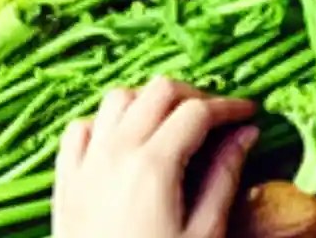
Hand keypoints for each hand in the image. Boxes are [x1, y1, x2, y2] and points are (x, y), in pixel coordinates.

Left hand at [53, 78, 257, 237]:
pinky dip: (107, 121)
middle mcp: (115, 152)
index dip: (229, 106)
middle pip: (159, 91)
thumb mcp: (202, 234)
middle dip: (195, 95)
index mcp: (153, 165)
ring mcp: (85, 163)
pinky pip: (82, 128)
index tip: (250, 113)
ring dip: (150, 101)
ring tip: (173, 124)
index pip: (198, 111)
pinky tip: (125, 140)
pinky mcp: (65, 180)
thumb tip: (246, 134)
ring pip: (118, 98)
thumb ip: (224, 177)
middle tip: (218, 118)